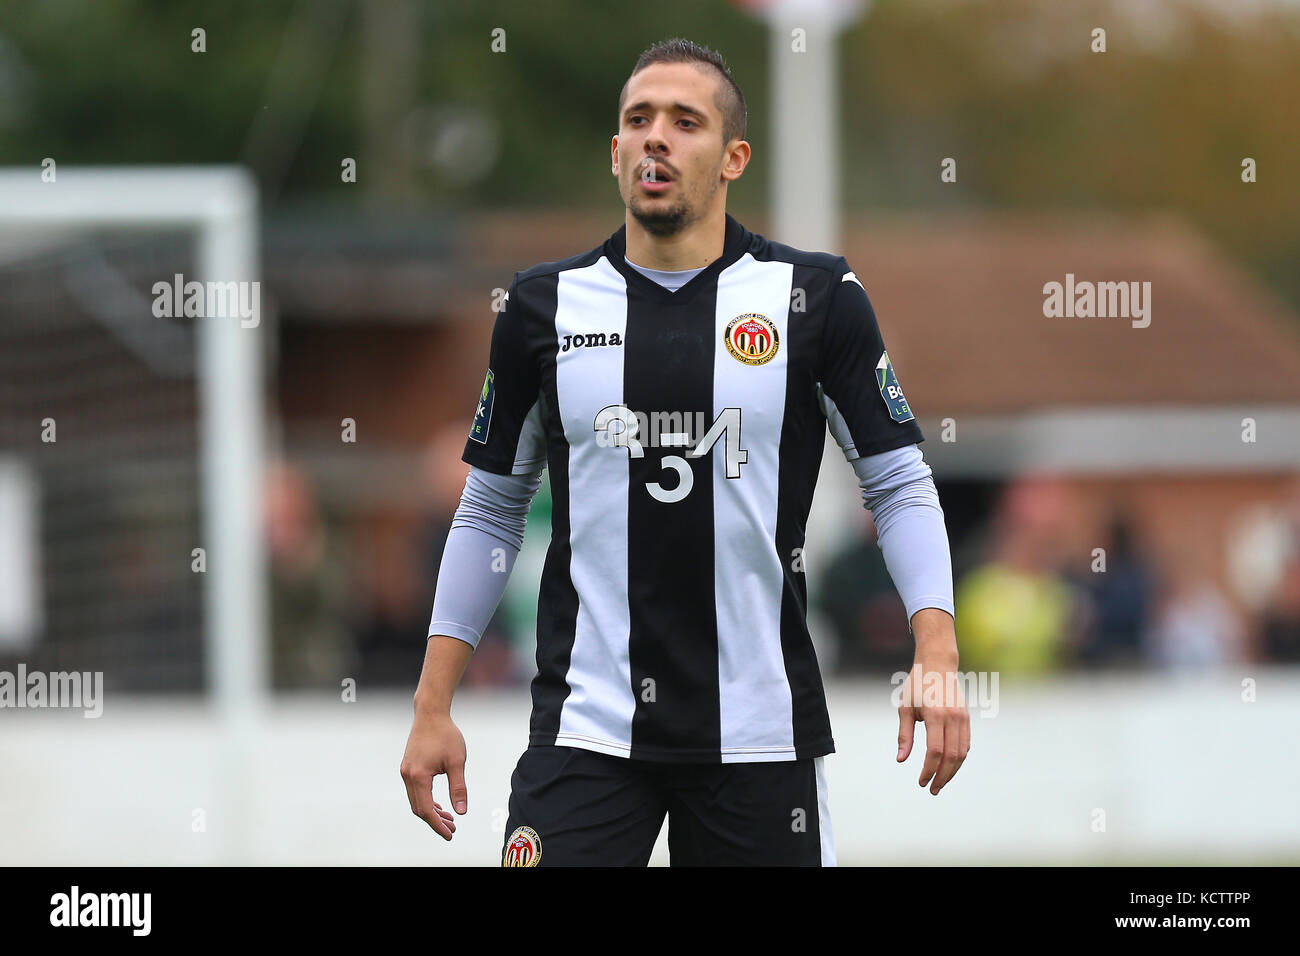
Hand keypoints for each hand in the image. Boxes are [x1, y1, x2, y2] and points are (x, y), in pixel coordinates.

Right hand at [400, 710, 467, 839]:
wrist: (431, 713)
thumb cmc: (446, 735)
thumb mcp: (457, 762)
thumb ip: (459, 788)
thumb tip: (462, 811)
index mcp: (418, 776)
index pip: (426, 809)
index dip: (438, 825)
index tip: (450, 834)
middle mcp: (408, 775)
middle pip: (419, 808)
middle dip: (435, 821)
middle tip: (452, 829)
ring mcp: (406, 771)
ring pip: (416, 800)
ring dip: (431, 812)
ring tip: (449, 819)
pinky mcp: (408, 767)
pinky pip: (415, 791)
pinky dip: (426, 801)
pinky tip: (439, 805)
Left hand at [896, 651, 969, 795]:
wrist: (938, 663)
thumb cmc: (917, 685)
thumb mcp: (905, 707)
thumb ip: (904, 735)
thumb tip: (901, 759)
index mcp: (935, 715)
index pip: (935, 752)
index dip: (929, 770)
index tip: (921, 781)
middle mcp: (953, 718)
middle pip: (952, 757)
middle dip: (942, 777)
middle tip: (932, 789)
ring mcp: (962, 718)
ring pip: (962, 753)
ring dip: (952, 771)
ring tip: (940, 782)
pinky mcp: (966, 718)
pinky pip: (966, 744)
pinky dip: (959, 759)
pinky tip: (949, 767)